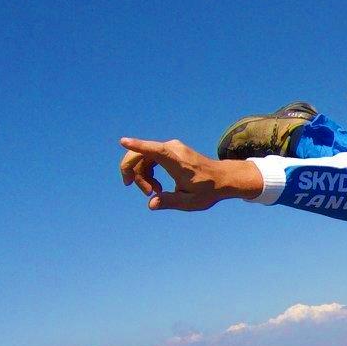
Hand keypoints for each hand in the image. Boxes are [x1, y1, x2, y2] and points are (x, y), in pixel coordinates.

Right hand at [118, 137, 263, 211]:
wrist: (223, 178)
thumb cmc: (208, 190)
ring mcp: (171, 147)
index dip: (138, 146)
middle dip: (134, 173)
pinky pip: (151, 157)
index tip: (123, 141)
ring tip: (154, 192)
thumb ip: (170, 201)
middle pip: (141, 155)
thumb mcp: (190, 201)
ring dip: (142, 175)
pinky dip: (149, 171)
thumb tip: (151, 204)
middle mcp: (173, 149)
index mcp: (177, 161)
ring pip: (144, 157)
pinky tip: (157, 187)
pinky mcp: (171, 150)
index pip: (155, 151)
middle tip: (146, 192)